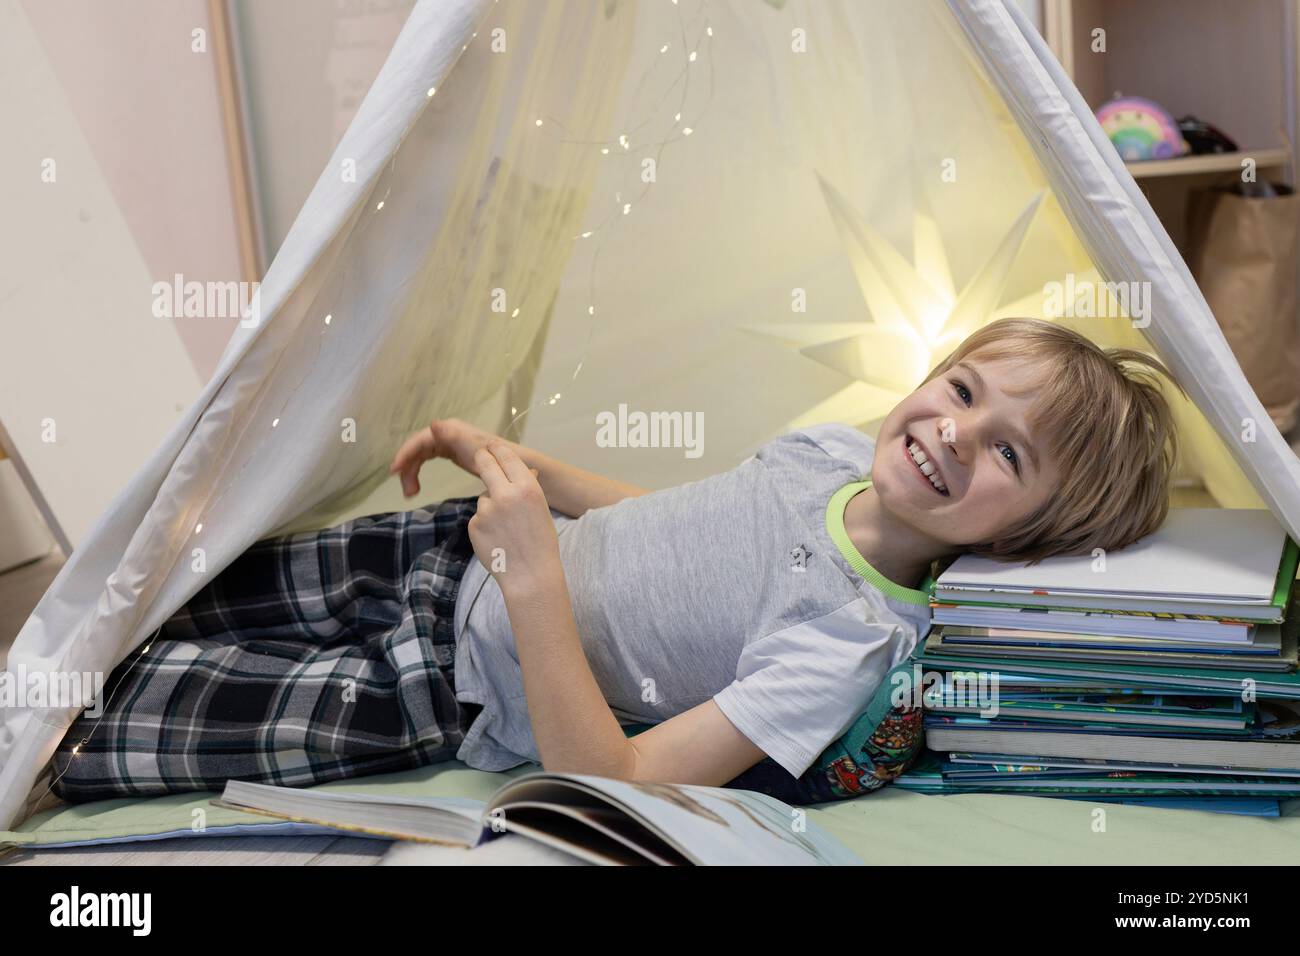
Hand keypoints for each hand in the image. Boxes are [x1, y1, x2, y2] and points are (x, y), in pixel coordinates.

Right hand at [389, 418, 501, 497]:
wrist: (513, 465)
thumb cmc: (496, 456)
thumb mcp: (474, 448)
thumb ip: (453, 437)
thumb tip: (433, 424)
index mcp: (447, 430)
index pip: (419, 441)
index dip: (405, 454)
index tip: (394, 471)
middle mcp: (444, 433)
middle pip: (416, 450)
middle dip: (407, 469)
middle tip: (406, 492)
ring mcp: (446, 442)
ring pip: (420, 457)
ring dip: (412, 474)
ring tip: (411, 494)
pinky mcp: (449, 453)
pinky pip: (426, 461)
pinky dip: (419, 474)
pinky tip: (416, 488)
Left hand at [467, 442, 561, 597]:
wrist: (530, 575)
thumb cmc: (541, 542)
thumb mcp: (541, 509)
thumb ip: (529, 487)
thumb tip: (527, 469)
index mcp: (527, 487)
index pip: (506, 457)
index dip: (497, 449)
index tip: (492, 446)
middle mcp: (505, 494)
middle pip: (485, 464)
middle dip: (482, 458)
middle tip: (481, 456)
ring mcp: (486, 511)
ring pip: (483, 497)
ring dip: (490, 504)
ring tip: (507, 526)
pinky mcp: (474, 525)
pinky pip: (478, 517)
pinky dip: (485, 523)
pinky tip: (499, 537)